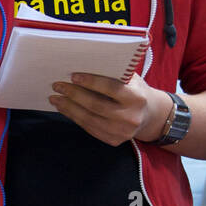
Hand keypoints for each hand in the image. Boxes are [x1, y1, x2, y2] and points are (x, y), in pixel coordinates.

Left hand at [49, 73, 171, 146]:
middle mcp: (130, 117)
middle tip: (58, 85)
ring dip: (69, 107)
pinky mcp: (113, 141)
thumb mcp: (131, 79)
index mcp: (137, 98)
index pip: (110, 88)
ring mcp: (121, 132)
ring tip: (55, 98)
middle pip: (96, 105)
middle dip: (74, 94)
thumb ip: (114, 74)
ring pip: (89, 119)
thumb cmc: (135, 91)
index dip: (91, 82)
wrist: (149, 116)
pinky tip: (64, 108)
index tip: (73, 75)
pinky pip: (89, 128)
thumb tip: (83, 64)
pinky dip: (74, 117)